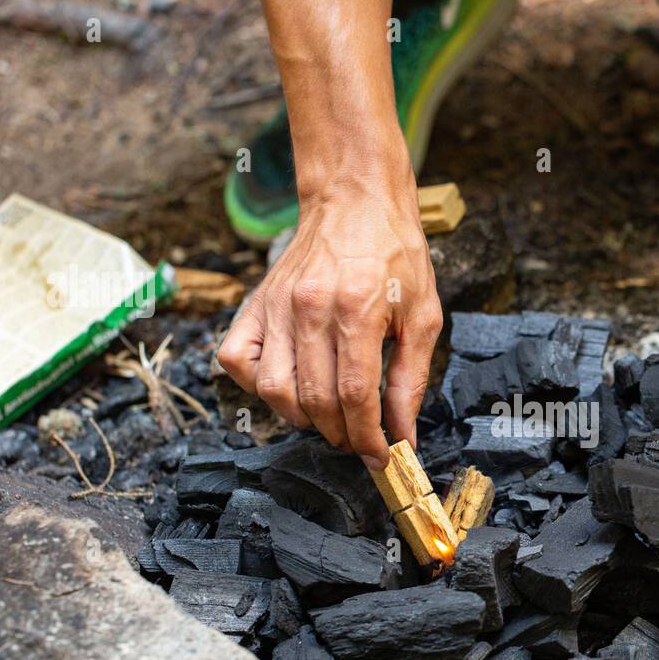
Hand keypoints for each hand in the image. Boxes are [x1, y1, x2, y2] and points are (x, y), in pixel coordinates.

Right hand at [218, 159, 442, 469]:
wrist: (356, 204)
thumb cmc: (395, 258)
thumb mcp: (423, 317)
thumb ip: (411, 379)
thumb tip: (404, 433)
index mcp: (357, 309)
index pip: (354, 395)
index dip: (367, 436)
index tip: (380, 455)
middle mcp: (310, 308)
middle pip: (315, 399)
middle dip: (340, 433)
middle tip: (359, 437)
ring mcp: (276, 306)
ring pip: (273, 389)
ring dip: (302, 417)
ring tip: (328, 415)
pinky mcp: (255, 304)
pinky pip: (236, 360)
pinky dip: (257, 386)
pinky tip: (289, 386)